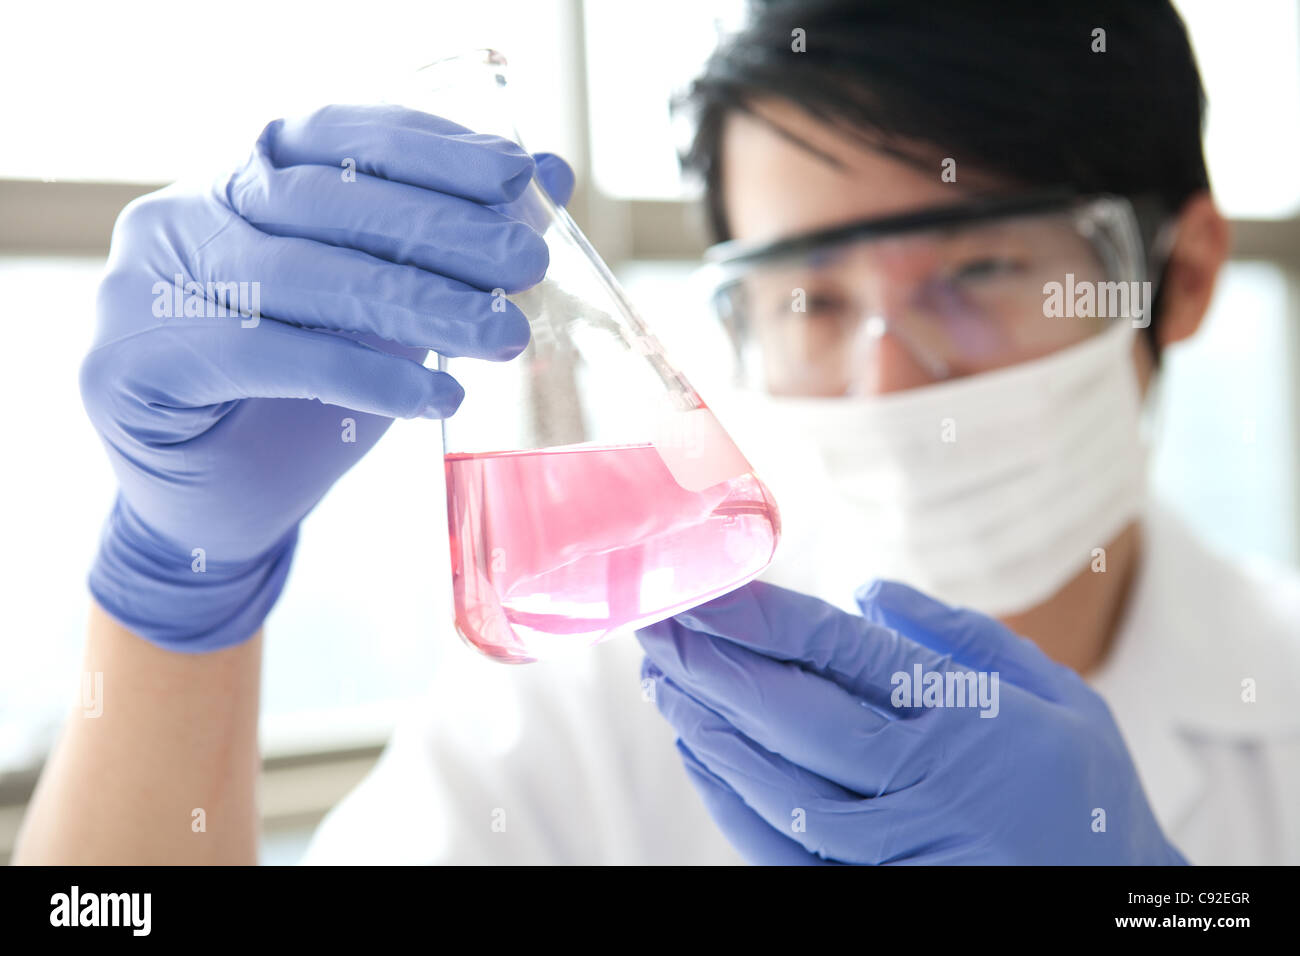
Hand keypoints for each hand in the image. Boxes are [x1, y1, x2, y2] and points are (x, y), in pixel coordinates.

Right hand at [81, 104, 573, 651]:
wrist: (221, 510)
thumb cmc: (303, 405)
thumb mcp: (382, 318)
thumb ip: (444, 251)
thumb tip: (547, 178)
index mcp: (236, 184)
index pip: (335, 138)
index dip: (430, 151)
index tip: (520, 175)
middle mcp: (180, 215)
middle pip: (323, 201)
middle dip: (439, 229)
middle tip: (526, 261)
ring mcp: (143, 284)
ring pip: (300, 274)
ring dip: (416, 302)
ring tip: (501, 334)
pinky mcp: (131, 362)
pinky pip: (267, 355)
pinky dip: (362, 374)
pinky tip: (437, 396)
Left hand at [637, 580, 1186, 864]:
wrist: (1121, 907)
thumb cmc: (1086, 790)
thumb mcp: (1056, 693)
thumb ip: (960, 638)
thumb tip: (866, 590)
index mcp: (962, 718)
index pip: (836, 652)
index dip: (757, 616)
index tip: (701, 586)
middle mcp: (920, 781)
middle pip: (789, 714)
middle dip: (710, 663)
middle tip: (654, 623)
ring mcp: (893, 846)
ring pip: (773, 784)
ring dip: (707, 727)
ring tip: (662, 679)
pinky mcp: (873, 890)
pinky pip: (782, 851)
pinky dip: (731, 801)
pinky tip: (699, 754)